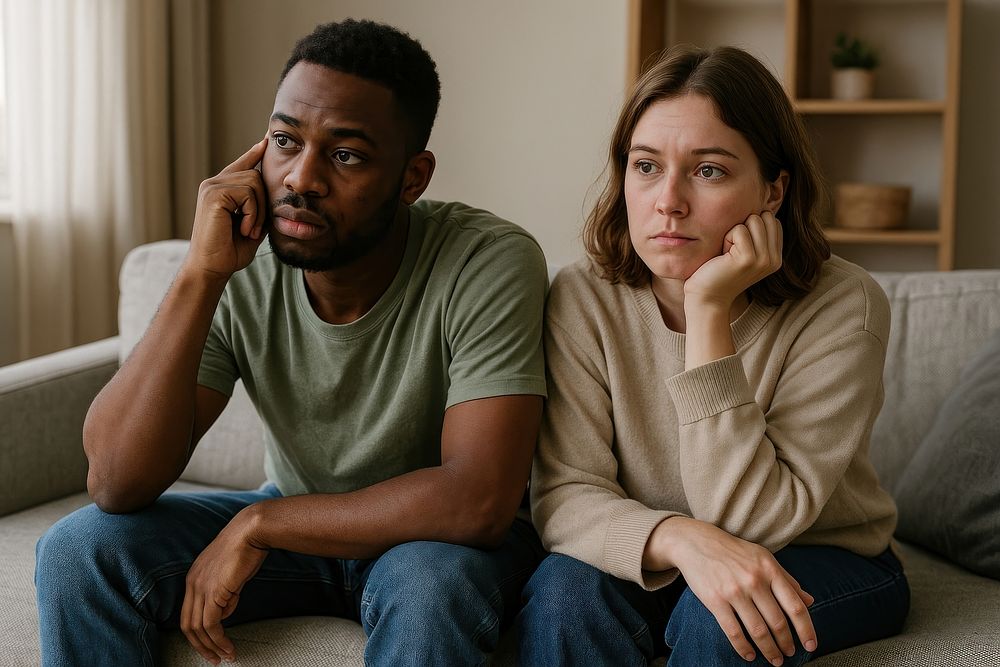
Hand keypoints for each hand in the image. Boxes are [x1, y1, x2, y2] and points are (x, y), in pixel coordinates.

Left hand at [181, 508, 267, 664]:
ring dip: (212, 646)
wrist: (251, 531)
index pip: (188, 613)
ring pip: (198, 628)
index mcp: (194, 577)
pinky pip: (211, 624)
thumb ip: (226, 593)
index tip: (210, 645)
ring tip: (226, 656)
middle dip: (200, 646)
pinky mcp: (214, 592)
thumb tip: (226, 610)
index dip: (197, 633)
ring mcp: (201, 587)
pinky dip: (219, 639)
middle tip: (214, 659)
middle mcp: (192, 583)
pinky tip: (228, 645)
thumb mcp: (231, 573)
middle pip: (187, 625)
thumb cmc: (246, 547)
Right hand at [186, 137, 269, 279]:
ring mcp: (212, 187)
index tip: (268, 138)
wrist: (213, 267)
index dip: (256, 152)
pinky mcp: (213, 194)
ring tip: (248, 229)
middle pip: (256, 174)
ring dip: (258, 211)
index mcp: (222, 188)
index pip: (243, 164)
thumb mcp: (253, 224)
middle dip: (263, 203)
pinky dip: (252, 214)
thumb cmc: (230, 250)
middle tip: (254, 228)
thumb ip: (260, 206)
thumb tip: (277, 192)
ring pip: (254, 182)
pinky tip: (243, 228)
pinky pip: (248, 193)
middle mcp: (214, 183)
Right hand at [649, 517, 815, 663]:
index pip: (795, 606)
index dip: (806, 629)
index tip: (811, 645)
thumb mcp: (763, 558)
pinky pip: (733, 631)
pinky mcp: (715, 600)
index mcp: (769, 569)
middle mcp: (754, 580)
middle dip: (786, 643)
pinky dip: (743, 648)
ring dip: (769, 650)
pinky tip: (749, 655)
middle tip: (790, 654)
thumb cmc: (733, 551)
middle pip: (777, 622)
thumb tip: (809, 601)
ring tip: (775, 659)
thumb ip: (787, 579)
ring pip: (758, 630)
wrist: (696, 543)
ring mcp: (734, 591)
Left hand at [684, 211, 782, 309]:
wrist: (706, 297)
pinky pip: (738, 230)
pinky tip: (722, 256)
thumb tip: (762, 203)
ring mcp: (764, 260)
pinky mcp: (749, 259)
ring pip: (752, 220)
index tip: (739, 247)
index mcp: (776, 257)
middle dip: (743, 227)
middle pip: (763, 217)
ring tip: (727, 253)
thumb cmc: (718, 270)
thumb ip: (757, 233)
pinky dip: (726, 239)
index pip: (772, 220)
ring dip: (733, 233)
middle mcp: (774, 259)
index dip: (751, 225)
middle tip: (731, 250)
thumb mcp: (744, 251)